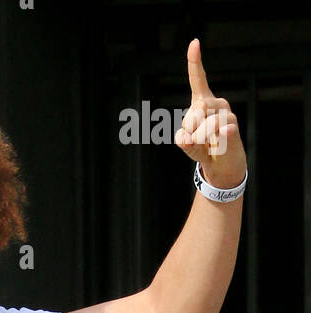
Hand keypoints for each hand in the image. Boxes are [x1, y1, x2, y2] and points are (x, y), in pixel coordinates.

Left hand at [175, 39, 245, 188]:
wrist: (221, 165)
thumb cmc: (203, 148)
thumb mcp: (186, 143)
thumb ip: (182, 138)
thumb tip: (188, 137)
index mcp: (203, 102)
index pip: (198, 80)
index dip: (195, 62)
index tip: (195, 43)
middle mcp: (217, 103)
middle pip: (194, 111)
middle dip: (189, 128)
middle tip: (195, 139)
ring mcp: (227, 114)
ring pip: (203, 125)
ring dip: (198, 140)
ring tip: (206, 144)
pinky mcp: (233, 127)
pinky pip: (218, 131)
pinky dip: (214, 140)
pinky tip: (220, 141)